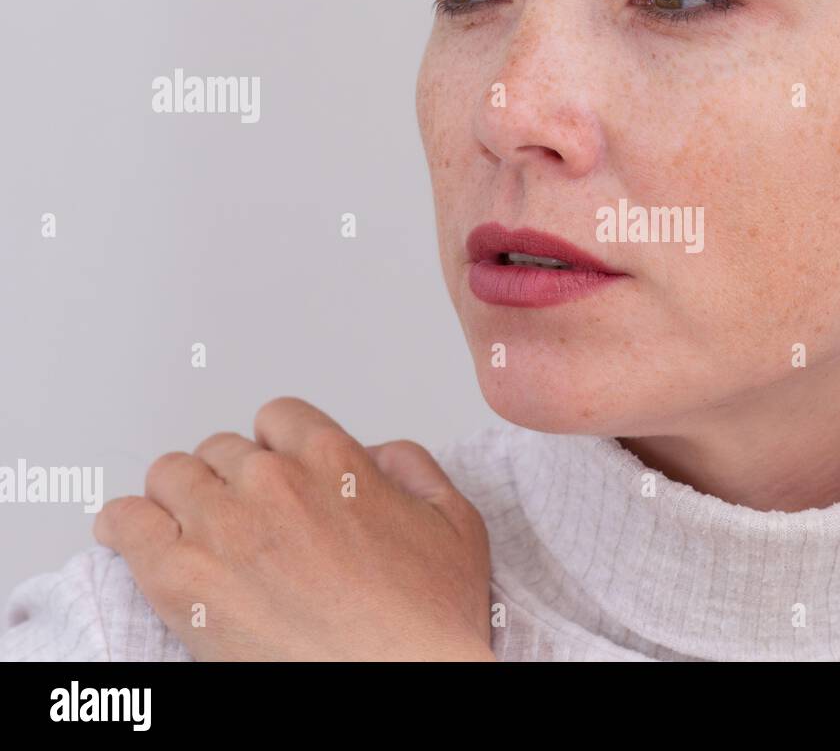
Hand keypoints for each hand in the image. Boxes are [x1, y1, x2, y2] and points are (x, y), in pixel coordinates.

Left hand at [94, 397, 493, 660]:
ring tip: (191, 528)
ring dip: (181, 496)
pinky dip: (126, 524)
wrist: (399, 680)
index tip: (277, 471)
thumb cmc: (428, 618)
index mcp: (334, 460)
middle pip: (222, 449)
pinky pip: (126, 521)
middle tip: (243, 516)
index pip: (277, 416)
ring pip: (171, 475)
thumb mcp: (456, 522)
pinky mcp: (182, 580)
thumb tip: (375, 452)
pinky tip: (136, 535)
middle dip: (232, 477)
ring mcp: (223, 528)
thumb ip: (415, 467)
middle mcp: (273, 482)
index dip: (277, 446)